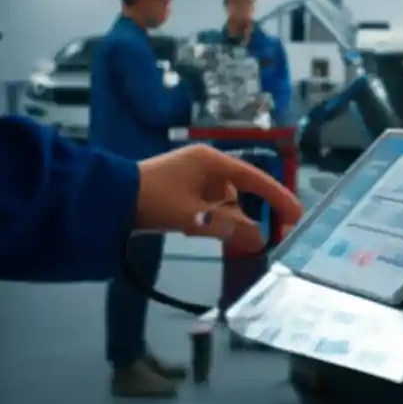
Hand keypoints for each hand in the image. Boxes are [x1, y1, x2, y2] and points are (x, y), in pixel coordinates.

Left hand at [134, 145, 302, 254]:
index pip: (255, 179)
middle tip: (273, 234)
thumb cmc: (151, 200)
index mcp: (212, 162)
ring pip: (225, 202)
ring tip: (236, 241)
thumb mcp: (193, 217)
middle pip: (242, 191)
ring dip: (230, 221)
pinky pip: (209, 206)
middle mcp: (206, 165)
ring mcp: (193, 176)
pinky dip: (213, 220)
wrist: (105, 199)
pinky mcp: (182, 189)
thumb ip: (230, 228)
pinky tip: (207, 233)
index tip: (296, 216)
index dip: (278, 198)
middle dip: (255, 213)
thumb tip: (261, 240)